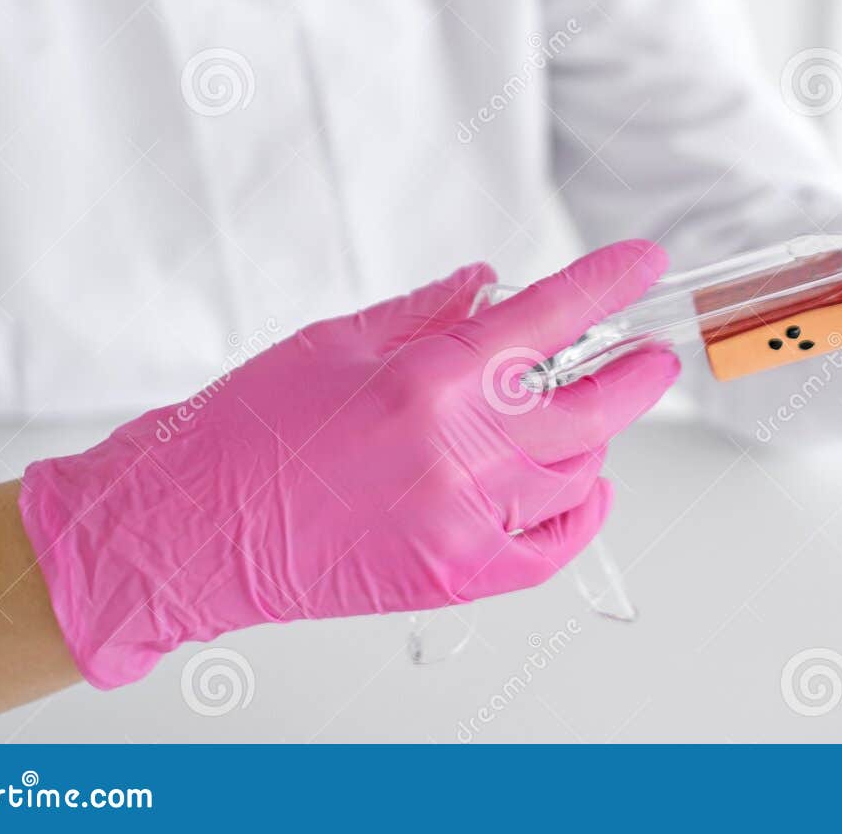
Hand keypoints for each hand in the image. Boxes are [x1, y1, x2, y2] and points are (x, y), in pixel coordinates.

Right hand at [19, 240, 679, 688]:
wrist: (190, 529)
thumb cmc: (246, 430)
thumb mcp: (335, 338)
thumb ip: (429, 310)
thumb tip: (492, 283)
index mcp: (426, 378)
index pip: (549, 317)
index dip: (608, 284)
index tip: (641, 265)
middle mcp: (455, 450)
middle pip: (589, 407)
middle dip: (635, 375)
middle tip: (650, 356)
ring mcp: (461, 521)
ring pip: (576, 474)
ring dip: (594, 439)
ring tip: (585, 417)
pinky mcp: (455, 576)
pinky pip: (552, 549)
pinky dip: (581, 515)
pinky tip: (585, 488)